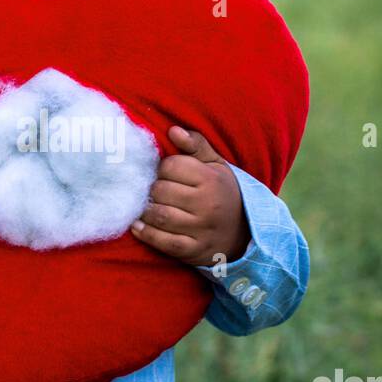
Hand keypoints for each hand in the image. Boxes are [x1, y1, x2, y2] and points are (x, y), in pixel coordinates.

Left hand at [129, 125, 250, 266]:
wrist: (244, 233)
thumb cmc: (222, 192)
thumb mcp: (215, 165)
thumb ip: (195, 145)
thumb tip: (172, 130)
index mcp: (211, 179)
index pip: (170, 166)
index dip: (163, 168)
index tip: (166, 173)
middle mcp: (208, 204)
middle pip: (161, 190)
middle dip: (153, 189)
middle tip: (154, 191)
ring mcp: (201, 230)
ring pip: (159, 216)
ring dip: (145, 211)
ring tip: (146, 206)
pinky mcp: (193, 251)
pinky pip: (163, 242)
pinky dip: (146, 234)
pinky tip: (137, 226)